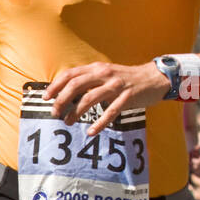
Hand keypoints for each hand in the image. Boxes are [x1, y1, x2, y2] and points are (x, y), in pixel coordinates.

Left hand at [44, 60, 167, 135]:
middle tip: (55, 113)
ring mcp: (116, 85)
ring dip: (76, 112)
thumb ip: (88, 80)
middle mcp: (104, 74)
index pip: (70, 74)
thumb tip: (66, 93)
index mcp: (96, 68)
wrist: (154, 78)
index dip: (55, 85)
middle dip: (61, 100)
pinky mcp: (127, 97)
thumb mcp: (105, 74)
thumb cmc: (125, 79)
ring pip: (89, 98)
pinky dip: (99, 123)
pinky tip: (91, 132)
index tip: (46, 97)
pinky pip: (110, 112)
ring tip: (68, 122)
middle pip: (75, 85)